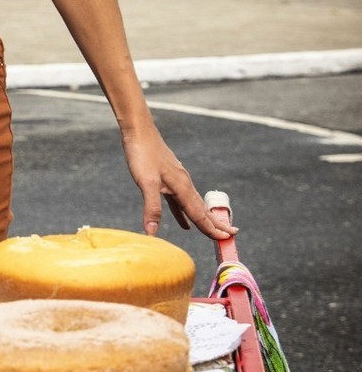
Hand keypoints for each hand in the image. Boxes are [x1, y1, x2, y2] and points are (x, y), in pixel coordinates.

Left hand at [120, 122, 236, 242]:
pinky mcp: (168, 179)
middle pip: (202, 210)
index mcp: (182, 187)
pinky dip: (183, 213)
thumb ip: (152, 207)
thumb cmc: (143, 154)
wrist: (139, 131)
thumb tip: (152, 232)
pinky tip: (183, 223)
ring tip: (214, 230)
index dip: (211, 228)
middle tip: (232, 236)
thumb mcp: (146, 182)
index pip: (199, 214)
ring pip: (193, 205)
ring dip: (203, 219)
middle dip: (216, 224)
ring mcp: (177, 181)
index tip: (225, 240)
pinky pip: (179, 201)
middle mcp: (184, 184)